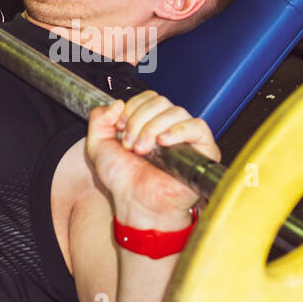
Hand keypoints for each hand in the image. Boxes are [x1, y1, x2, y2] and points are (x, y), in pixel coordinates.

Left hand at [85, 91, 219, 231]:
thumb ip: (98, 119)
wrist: (136, 204)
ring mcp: (188, 137)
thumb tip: (117, 102)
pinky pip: (197, 126)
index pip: (148, 97)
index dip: (132, 108)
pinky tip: (164, 142)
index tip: (120, 128)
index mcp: (150, 121)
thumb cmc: (123, 180)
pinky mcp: (203, 149)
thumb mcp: (98, 145)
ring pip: (176, 111)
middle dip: (139, 120)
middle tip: (130, 144)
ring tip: (143, 150)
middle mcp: (170, 126)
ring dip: (153, 128)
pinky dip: (178, 130)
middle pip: (160, 101)